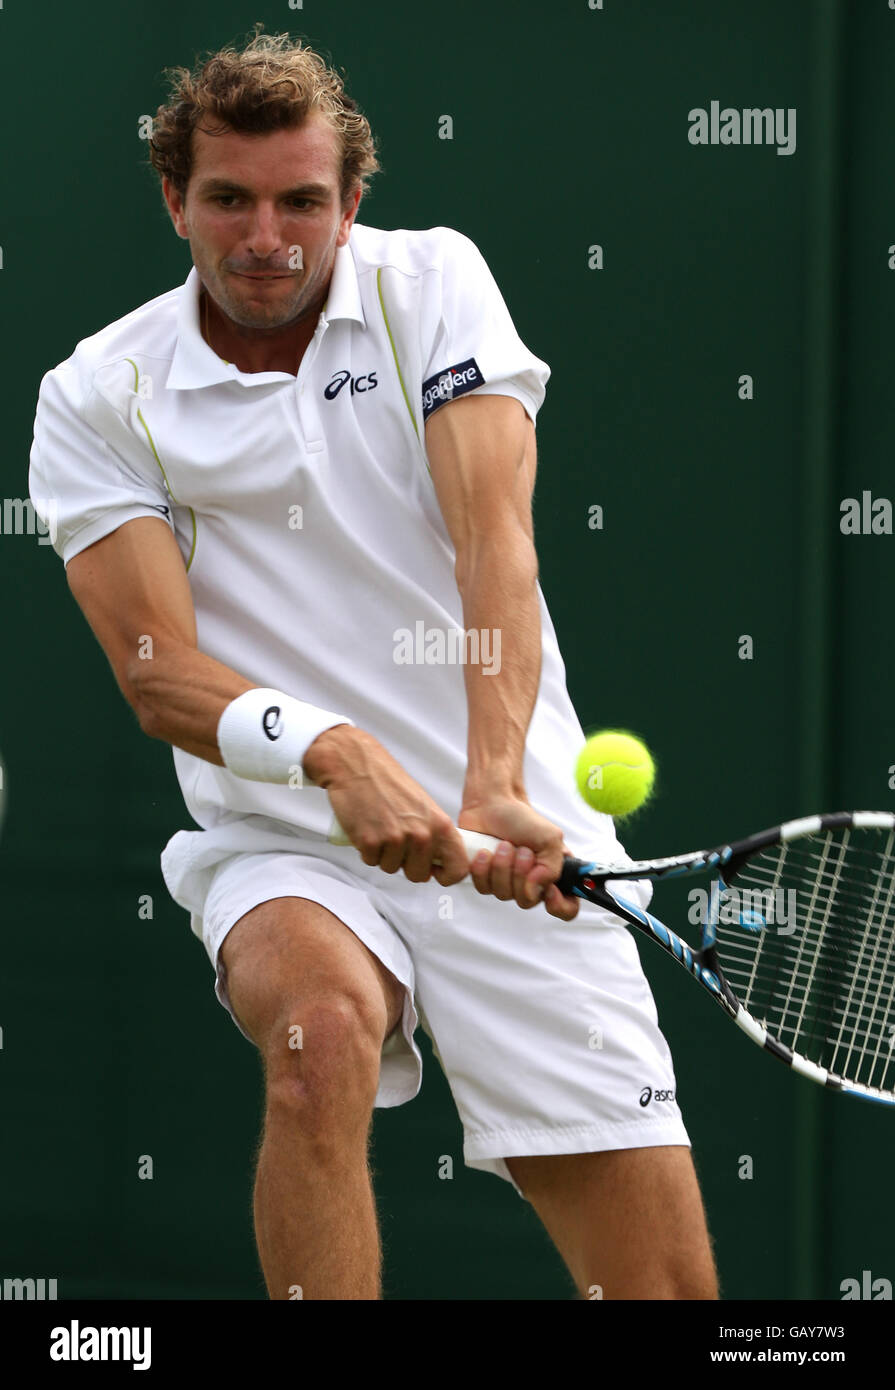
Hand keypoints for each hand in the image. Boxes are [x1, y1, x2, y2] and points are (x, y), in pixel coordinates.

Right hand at [305, 726, 469, 886]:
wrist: (357, 765)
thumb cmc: (388, 783)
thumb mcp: (424, 806)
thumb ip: (434, 834)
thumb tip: (436, 862)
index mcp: (441, 825)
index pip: (457, 869)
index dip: (446, 876)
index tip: (435, 871)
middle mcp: (422, 835)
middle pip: (419, 875)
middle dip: (406, 864)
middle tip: (397, 841)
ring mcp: (396, 840)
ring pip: (392, 868)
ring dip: (384, 855)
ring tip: (381, 828)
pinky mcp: (370, 842)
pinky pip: (371, 861)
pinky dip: (367, 850)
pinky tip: (368, 828)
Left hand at [458, 795, 579, 920]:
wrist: (493, 805)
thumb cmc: (523, 819)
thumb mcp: (550, 838)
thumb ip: (551, 869)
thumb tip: (534, 892)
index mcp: (554, 875)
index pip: (567, 908)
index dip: (559, 906)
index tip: (550, 890)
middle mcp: (532, 884)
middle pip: (528, 901)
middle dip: (522, 874)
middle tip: (522, 850)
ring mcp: (508, 883)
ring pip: (504, 894)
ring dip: (503, 867)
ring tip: (504, 844)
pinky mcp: (486, 879)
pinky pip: (484, 888)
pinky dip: (484, 869)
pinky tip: (485, 852)